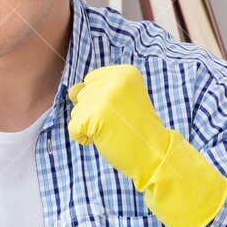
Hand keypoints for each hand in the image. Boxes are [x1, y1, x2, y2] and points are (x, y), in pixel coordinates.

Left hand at [67, 64, 226, 226]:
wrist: (155, 153)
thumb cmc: (137, 129)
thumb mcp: (122, 100)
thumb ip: (97, 90)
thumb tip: (71, 91)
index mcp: (125, 72)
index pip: (91, 80)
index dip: (100, 100)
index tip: (120, 111)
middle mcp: (115, 80)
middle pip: (82, 95)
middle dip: (93, 113)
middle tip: (118, 122)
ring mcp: (104, 97)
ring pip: (76, 111)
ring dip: (89, 126)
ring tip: (113, 130)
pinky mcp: (94, 115)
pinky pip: (73, 127)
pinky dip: (83, 138)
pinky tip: (104, 139)